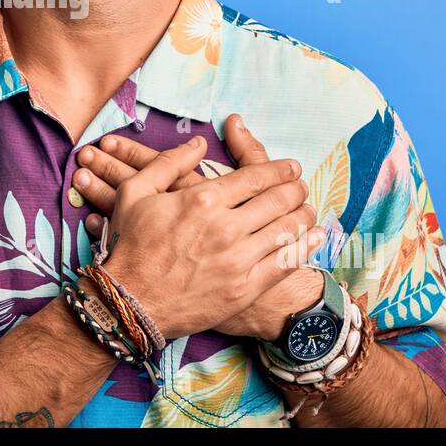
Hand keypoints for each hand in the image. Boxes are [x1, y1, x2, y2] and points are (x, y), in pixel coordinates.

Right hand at [73, 114, 326, 340]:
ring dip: (305, 214)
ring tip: (307, 209)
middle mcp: (226, 227)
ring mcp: (238, 260)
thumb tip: (198, 143)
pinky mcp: (245, 288)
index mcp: (203, 199)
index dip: (280, 169)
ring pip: (288, 229)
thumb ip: (168, 162)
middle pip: (279, 199)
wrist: (130, 303)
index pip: (257, 176)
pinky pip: (286, 263)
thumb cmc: (131, 246)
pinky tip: (315, 237)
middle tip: (301, 187)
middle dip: (296, 189)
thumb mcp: (135, 193)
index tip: (291, 167)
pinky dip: (306, 246)